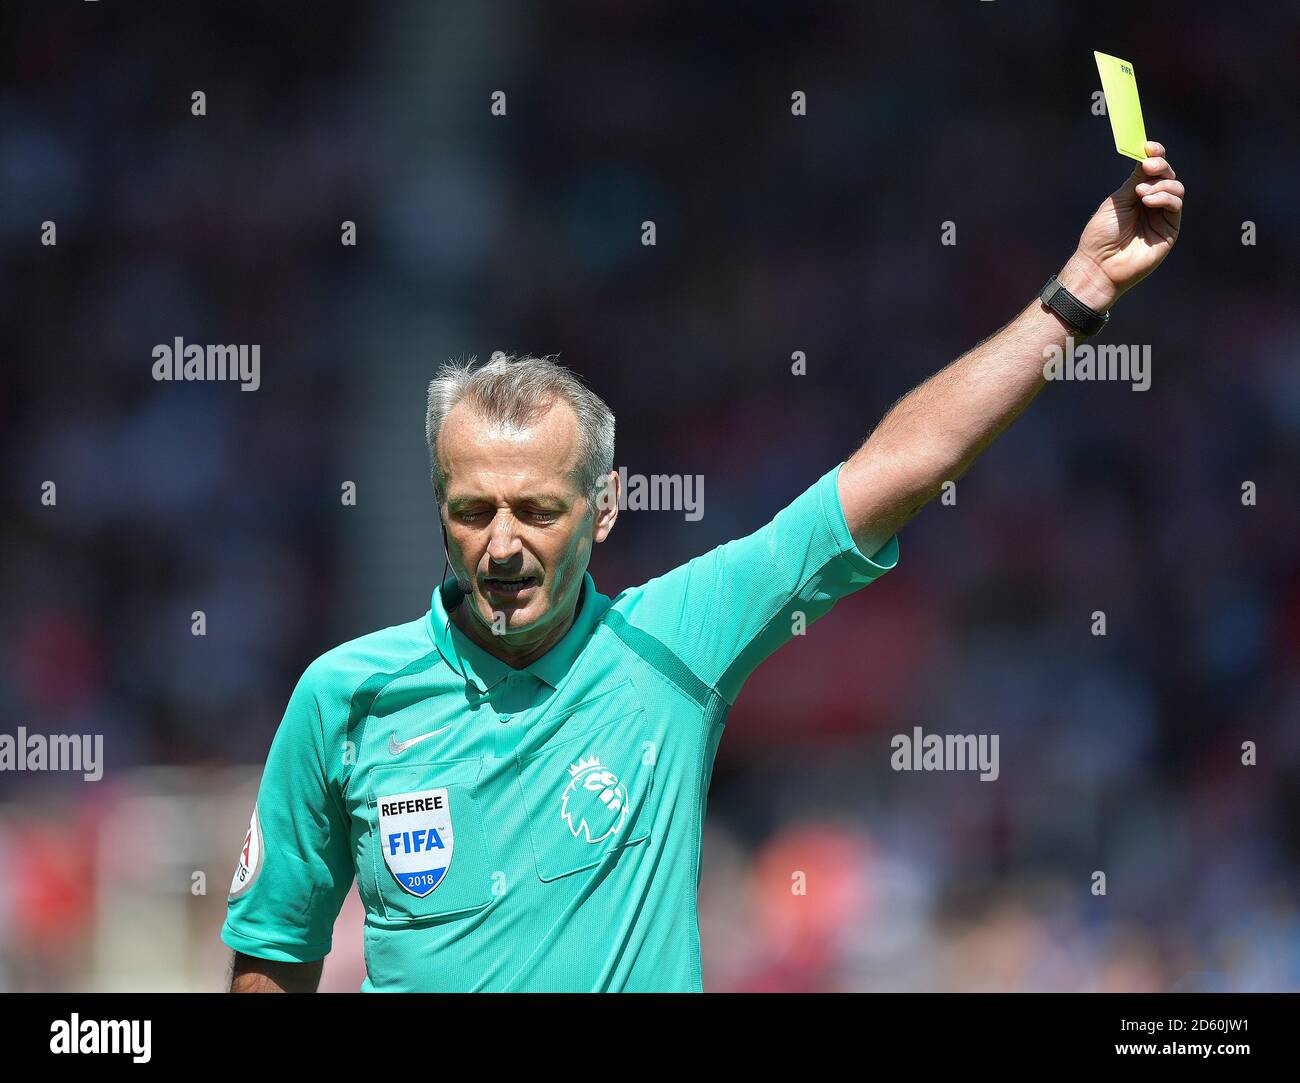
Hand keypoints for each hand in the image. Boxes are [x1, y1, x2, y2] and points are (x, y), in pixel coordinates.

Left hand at [1058, 140, 1183, 311]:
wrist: (1099, 265)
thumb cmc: (1101, 235)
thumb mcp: (1117, 202)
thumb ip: (1134, 182)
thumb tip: (1146, 158)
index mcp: (1136, 194)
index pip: (1152, 170)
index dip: (1154, 155)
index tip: (1148, 147)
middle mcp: (1152, 203)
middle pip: (1167, 176)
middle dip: (1160, 166)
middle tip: (1148, 165)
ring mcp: (1162, 216)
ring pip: (1175, 188)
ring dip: (1161, 185)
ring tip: (1141, 193)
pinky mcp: (1170, 229)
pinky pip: (1175, 205)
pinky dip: (1164, 198)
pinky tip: (1148, 200)